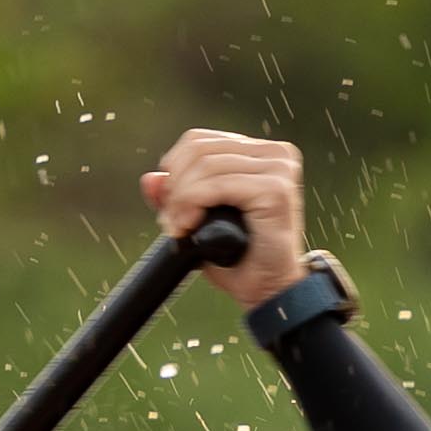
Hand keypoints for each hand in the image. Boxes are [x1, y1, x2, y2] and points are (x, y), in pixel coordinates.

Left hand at [147, 128, 306, 305]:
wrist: (270, 289)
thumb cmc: (239, 256)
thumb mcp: (198, 219)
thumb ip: (175, 196)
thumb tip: (150, 179)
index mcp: (261, 153)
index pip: (200, 140)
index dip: (174, 169)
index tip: (170, 204)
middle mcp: (276, 155)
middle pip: (200, 150)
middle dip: (175, 187)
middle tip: (170, 221)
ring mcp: (279, 170)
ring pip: (206, 166)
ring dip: (182, 200)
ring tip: (179, 228)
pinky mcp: (276, 190)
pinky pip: (217, 185)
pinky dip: (193, 205)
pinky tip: (189, 228)